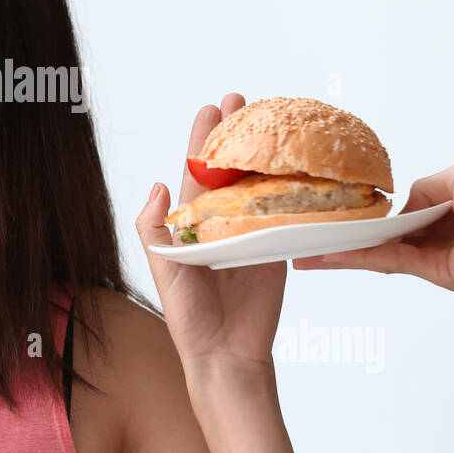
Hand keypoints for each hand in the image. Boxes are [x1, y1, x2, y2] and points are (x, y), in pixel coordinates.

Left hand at [136, 93, 286, 376]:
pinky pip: (286, 213)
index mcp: (192, 223)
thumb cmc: (188, 315)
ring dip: (266, 153)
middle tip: (244, 99)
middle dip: (237, 133)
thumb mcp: (164, 268)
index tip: (212, 108)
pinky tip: (299, 163)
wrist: (226, 354)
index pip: (198, 170)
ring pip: (260, 184)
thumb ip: (154, 227)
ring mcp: (252, 233)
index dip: (204, 139)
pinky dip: (292, 188)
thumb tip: (155, 184)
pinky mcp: (277, 248)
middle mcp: (223, 222)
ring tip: (274, 121)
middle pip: (232, 168)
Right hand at [292, 161, 453, 289]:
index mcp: (447, 216)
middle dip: (345, 244)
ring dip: (342, 255)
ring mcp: (438, 260)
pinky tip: (331, 256)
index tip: (337, 219)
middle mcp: (440, 242)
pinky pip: (391, 262)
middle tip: (308, 245)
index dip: (369, 222)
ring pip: (380, 256)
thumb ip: (421, 190)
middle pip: (382, 244)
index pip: (399, 222)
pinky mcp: (439, 273)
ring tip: (307, 255)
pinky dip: (359, 258)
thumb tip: (399, 208)